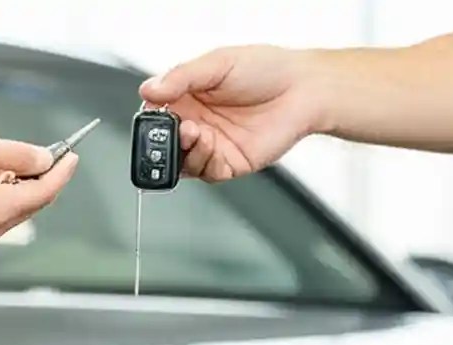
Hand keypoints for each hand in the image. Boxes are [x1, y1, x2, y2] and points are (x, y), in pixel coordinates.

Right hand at [0, 129, 78, 249]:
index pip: (44, 192)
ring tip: (5, 167)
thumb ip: (16, 155)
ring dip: (14, 193)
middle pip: (28, 207)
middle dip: (39, 182)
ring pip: (7, 216)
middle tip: (44, 159)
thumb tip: (43, 162)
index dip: (62, 172)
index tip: (71, 156)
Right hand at [139, 45, 321, 181]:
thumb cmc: (267, 70)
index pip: (157, 114)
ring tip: (195, 133)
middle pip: (166, 143)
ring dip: (183, 151)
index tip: (153, 115)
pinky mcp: (229, 163)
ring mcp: (213, 145)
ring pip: (182, 162)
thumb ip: (181, 77)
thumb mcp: (217, 64)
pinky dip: (201, 163)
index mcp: (189, 98)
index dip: (151, 119)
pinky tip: (209, 144)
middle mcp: (198, 123)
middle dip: (164, 141)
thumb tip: (149, 89)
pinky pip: (205, 172)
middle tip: (175, 129)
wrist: (303, 90)